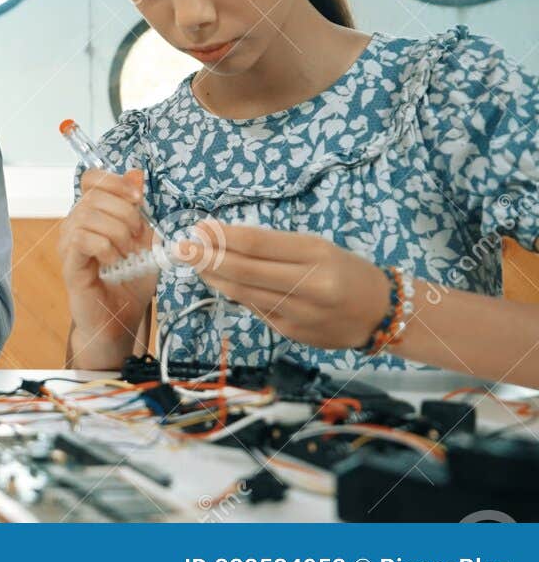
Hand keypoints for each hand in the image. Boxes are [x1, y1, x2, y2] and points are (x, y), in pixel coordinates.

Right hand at [58, 168, 156, 363]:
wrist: (120, 319)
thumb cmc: (129, 282)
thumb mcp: (146, 240)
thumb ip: (140, 209)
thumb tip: (135, 173)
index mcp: (93, 214)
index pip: (92, 179)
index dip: (115, 182)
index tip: (138, 199)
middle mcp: (75, 223)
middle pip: (94, 194)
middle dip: (125, 212)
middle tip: (138, 237)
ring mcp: (69, 243)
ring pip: (88, 214)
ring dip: (117, 232)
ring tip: (128, 253)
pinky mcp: (69, 263)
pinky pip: (81, 239)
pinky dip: (105, 247)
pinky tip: (114, 261)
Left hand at [177, 221, 391, 349]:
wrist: (382, 314)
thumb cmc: (343, 271)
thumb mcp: (316, 247)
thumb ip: (272, 246)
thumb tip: (220, 240)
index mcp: (316, 255)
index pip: (257, 243)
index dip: (221, 236)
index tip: (197, 228)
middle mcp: (308, 285)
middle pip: (243, 271)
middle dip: (205, 258)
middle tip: (179, 247)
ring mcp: (299, 314)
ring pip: (242, 294)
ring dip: (212, 278)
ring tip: (192, 263)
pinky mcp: (291, 334)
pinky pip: (254, 310)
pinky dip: (233, 294)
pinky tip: (219, 282)